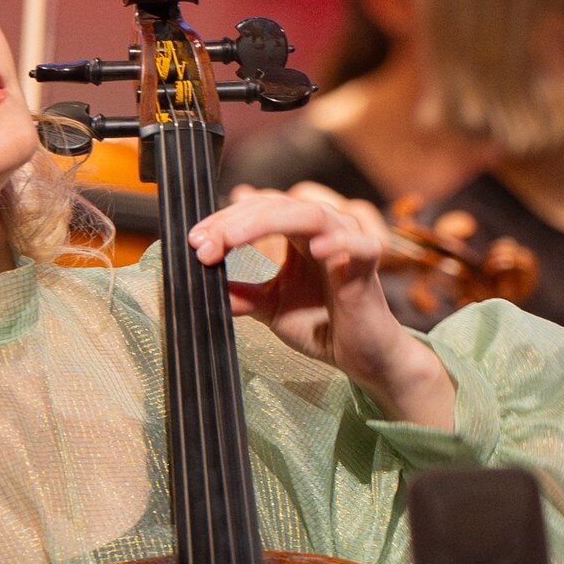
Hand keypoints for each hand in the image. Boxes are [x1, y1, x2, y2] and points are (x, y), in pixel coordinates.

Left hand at [186, 185, 453, 427]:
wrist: (361, 357)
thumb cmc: (322, 326)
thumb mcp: (270, 306)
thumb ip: (240, 293)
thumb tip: (200, 285)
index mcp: (298, 234)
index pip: (258, 211)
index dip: (224, 222)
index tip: (194, 242)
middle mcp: (323, 230)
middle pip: (276, 206)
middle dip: (235, 222)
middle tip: (204, 244)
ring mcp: (348, 244)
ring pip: (311, 214)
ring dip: (267, 222)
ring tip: (234, 239)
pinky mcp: (368, 267)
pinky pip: (359, 245)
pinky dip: (338, 243)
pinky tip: (314, 250)